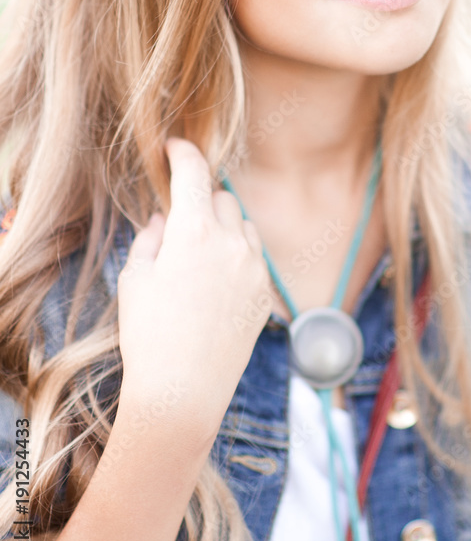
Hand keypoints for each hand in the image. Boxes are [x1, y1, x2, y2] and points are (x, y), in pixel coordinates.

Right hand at [116, 136, 272, 437]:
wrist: (183, 393)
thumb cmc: (148, 336)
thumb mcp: (135, 279)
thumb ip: (152, 238)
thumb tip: (165, 218)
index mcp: (194, 232)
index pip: (194, 172)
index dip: (183, 153)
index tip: (175, 148)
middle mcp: (231, 243)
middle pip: (221, 196)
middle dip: (200, 200)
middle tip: (178, 223)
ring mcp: (254, 268)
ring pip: (243, 225)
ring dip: (223, 227)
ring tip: (198, 259)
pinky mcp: (265, 294)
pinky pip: (254, 257)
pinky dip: (238, 256)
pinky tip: (216, 285)